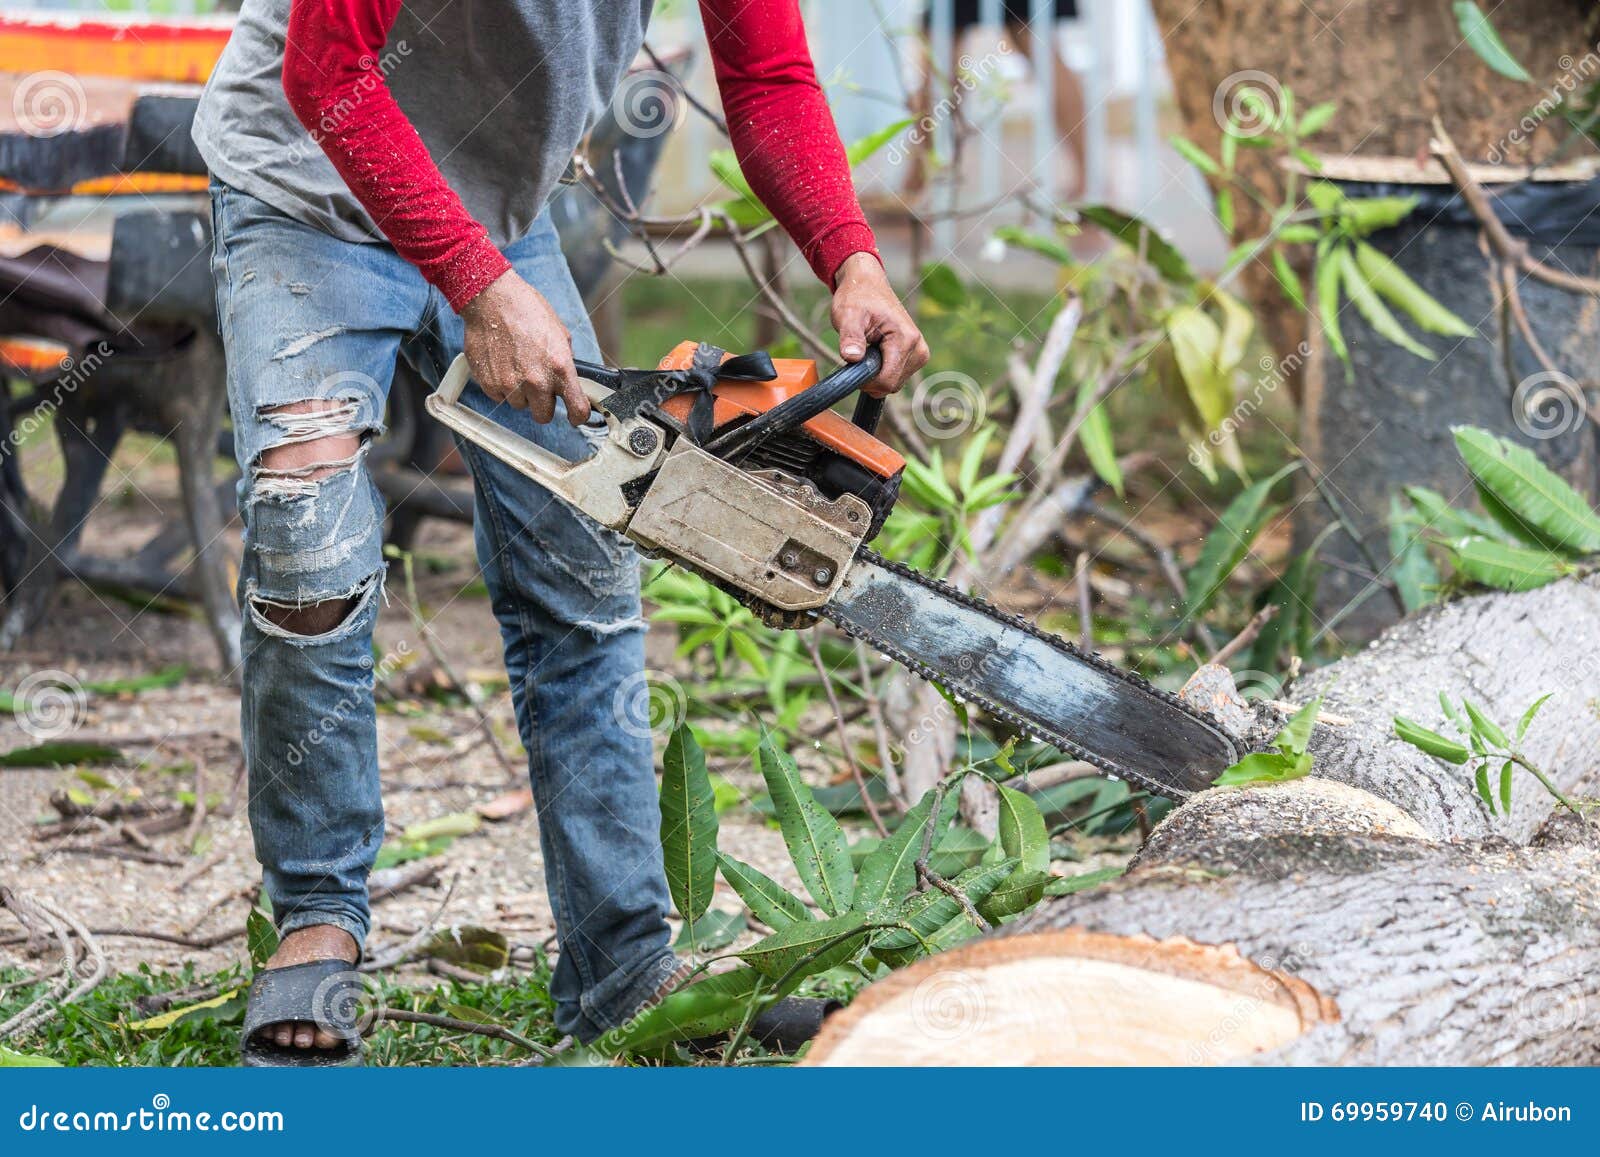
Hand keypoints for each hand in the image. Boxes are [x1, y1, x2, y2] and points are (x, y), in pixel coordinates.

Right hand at [461, 270, 587, 423]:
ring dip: (520, 393)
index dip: (578, 416)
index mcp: (560, 367)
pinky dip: (502, 386)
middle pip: (544, 416)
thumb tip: (569, 381)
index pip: (577, 409)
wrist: (493, 299)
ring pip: (520, 405)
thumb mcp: (559, 334)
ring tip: (517, 367)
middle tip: (539, 388)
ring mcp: (511, 384)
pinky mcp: (490, 383)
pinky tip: (503, 364)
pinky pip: (500, 397)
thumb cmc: (527, 311)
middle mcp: (536, 380)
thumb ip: (565, 362)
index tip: (575, 416)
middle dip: (543, 405)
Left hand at [830, 252, 929, 396]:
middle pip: (891, 385)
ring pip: (894, 383)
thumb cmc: (858, 298)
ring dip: (876, 373)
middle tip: (858, 354)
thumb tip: (852, 358)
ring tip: (867, 348)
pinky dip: (882, 370)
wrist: (868, 286)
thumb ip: (850, 337)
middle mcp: (919, 349)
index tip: (852, 367)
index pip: (887, 381)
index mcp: (906, 339)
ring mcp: (920, 353)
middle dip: (871, 377)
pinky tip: (875, 352)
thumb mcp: (848, 315)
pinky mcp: (916, 356)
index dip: (866, 382)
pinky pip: (896, 376)